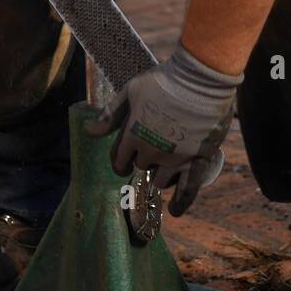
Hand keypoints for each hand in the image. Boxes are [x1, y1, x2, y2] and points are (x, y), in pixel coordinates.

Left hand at [85, 44, 240, 215]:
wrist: (201, 78)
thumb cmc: (164, 80)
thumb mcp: (131, 91)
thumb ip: (110, 114)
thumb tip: (89, 132)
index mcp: (132, 135)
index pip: (119, 160)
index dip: (122, 157)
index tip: (128, 155)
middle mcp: (151, 151)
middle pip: (141, 167)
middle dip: (143, 160)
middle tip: (153, 149)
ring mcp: (175, 159)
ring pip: (160, 180)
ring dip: (160, 175)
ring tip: (164, 169)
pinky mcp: (197, 160)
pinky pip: (188, 190)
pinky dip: (181, 202)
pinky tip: (176, 212)